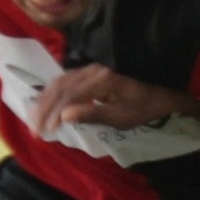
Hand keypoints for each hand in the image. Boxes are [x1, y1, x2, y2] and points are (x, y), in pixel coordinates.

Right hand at [34, 64, 199, 136]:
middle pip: (60, 86)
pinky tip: (48, 106)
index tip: (45, 131)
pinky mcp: (93, 72)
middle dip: (44, 108)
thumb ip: (93, 114)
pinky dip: (54, 94)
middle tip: (35, 129)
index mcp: (103, 79)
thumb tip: (65, 115)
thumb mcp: (123, 117)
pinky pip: (67, 81)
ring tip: (36, 119)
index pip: (70, 94)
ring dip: (46, 100)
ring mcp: (93, 68)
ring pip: (61, 81)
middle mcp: (95, 69)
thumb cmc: (147, 107)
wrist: (164, 93)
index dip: (54, 113)